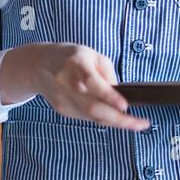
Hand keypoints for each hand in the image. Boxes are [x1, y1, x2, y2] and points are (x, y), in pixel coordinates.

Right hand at [0, 43, 150, 130]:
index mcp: (76, 64)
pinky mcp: (62, 109)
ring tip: (135, 124)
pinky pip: (86, 118)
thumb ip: (107, 73)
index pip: (92, 82)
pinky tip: (115, 118)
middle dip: (118, 119)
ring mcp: (62, 99)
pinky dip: (103, 119)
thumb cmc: (71, 57)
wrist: (39, 65)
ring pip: (91, 117)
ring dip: (115, 122)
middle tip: (140, 124)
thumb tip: (119, 94)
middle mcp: (66, 83)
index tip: (125, 106)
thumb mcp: (93, 55)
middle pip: (92, 107)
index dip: (109, 96)